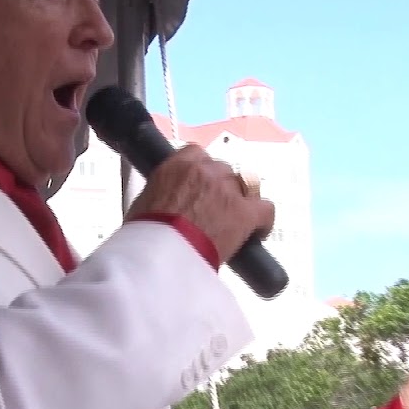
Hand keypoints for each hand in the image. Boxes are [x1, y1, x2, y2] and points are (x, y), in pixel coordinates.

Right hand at [126, 145, 274, 263]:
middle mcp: (205, 170)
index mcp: (177, 165)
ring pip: (244, 187)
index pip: (197, 153)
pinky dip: (263, 222)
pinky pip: (265, 210)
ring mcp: (227, 190)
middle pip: (223, 170)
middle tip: (212, 210)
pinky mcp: (244, 213)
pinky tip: (257, 233)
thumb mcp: (143, 203)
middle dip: (219, 188)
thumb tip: (164, 203)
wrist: (160, 254)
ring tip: (232, 222)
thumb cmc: (145, 235)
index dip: (201, 171)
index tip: (199, 184)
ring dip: (239, 201)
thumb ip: (162, 193)